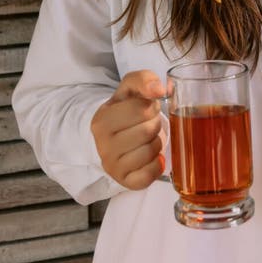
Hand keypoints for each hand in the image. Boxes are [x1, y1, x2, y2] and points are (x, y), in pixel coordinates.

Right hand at [91, 70, 167, 189]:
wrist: (115, 136)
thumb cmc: (127, 110)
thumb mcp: (131, 89)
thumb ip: (144, 80)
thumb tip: (159, 89)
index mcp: (102, 121)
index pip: (141, 109)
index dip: (150, 107)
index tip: (144, 109)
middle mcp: (103, 146)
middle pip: (148, 131)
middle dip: (155, 124)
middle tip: (148, 124)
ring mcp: (113, 167)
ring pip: (151, 151)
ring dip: (157, 142)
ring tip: (147, 139)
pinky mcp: (126, 182)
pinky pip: (150, 174)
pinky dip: (157, 164)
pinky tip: (150, 156)